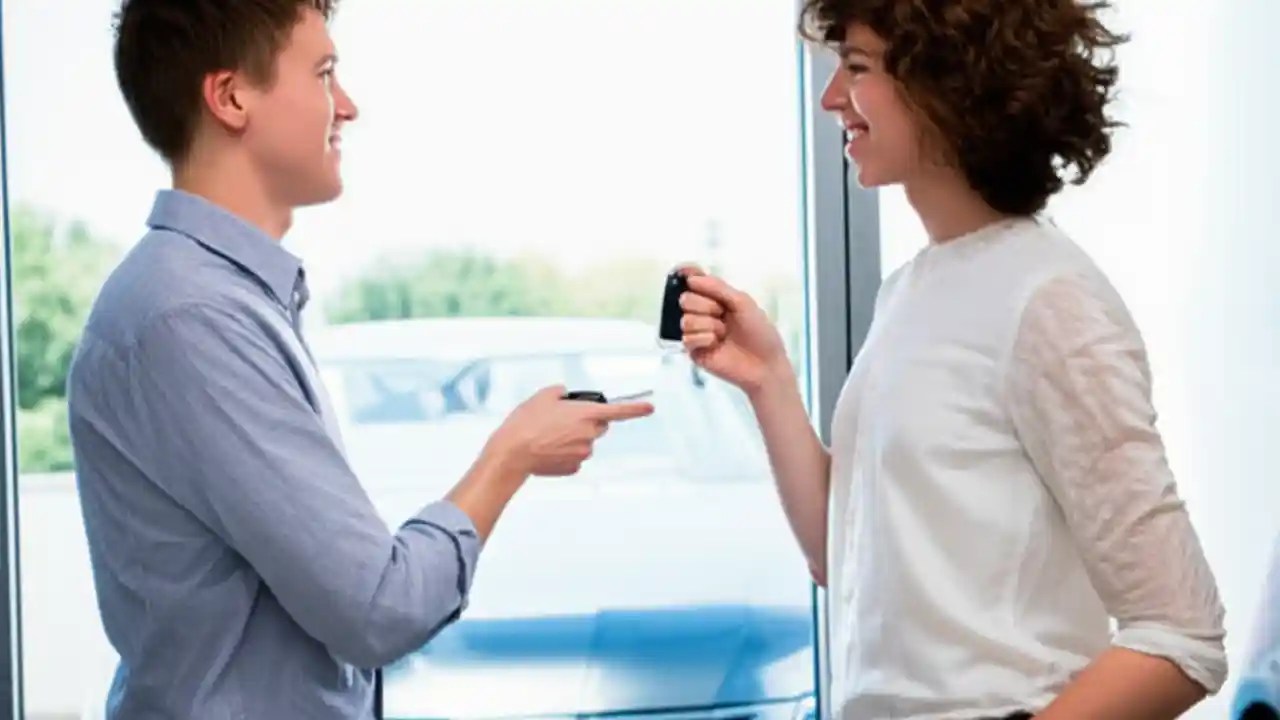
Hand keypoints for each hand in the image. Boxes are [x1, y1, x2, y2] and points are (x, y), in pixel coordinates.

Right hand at [487, 385, 654, 476]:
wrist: (512, 452)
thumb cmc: (526, 423)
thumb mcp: (543, 396)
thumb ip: (561, 393)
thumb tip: (565, 397)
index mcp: (586, 414)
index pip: (619, 410)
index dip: (637, 408)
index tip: (650, 407)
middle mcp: (589, 434)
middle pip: (599, 426)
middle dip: (587, 421)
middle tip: (563, 419)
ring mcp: (583, 453)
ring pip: (585, 442)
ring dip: (573, 437)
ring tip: (549, 435)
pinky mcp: (574, 467)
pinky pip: (575, 457)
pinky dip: (565, 452)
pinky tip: (548, 449)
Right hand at [675, 265, 790, 394]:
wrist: (765, 363)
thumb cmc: (759, 332)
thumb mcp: (742, 302)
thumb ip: (717, 287)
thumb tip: (691, 279)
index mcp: (715, 298)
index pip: (693, 281)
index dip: (686, 274)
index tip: (682, 272)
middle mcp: (703, 313)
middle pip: (685, 299)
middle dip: (705, 306)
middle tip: (723, 315)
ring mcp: (697, 332)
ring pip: (685, 319)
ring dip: (708, 325)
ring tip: (723, 334)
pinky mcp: (694, 351)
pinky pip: (687, 338)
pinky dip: (704, 339)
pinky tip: (716, 345)